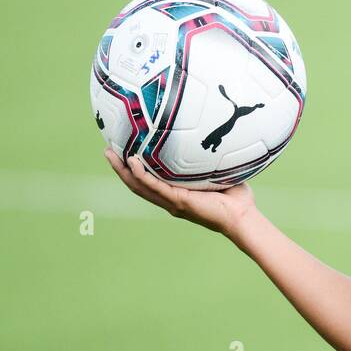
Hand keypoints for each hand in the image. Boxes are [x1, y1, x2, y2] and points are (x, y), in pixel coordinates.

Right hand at [104, 148, 256, 237]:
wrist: (243, 216)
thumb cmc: (236, 196)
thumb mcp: (217, 173)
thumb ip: (210, 159)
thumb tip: (213, 134)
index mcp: (176, 194)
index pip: (148, 181)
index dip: (133, 168)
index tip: (122, 151)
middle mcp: (169, 199)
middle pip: (136, 183)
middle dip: (119, 167)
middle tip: (107, 150)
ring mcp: (172, 201)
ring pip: (139, 186)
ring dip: (123, 170)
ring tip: (110, 154)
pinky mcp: (178, 202)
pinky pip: (155, 187)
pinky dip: (141, 174)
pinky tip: (132, 161)